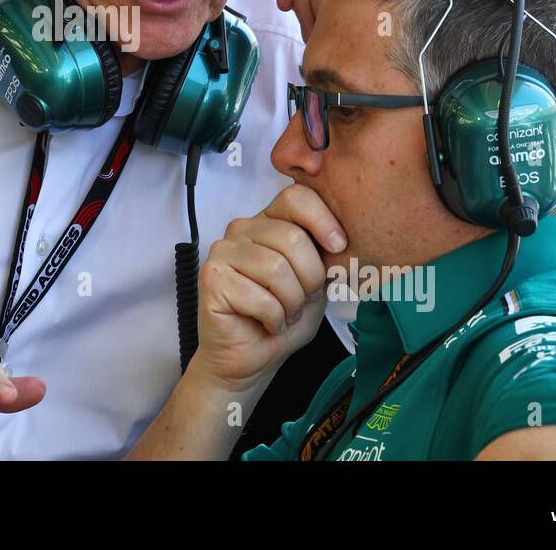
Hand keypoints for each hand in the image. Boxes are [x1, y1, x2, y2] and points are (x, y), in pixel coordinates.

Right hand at [185, 184, 346, 393]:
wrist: (251, 358)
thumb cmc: (283, 317)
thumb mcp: (316, 283)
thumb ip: (325, 257)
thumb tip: (343, 244)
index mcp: (270, 221)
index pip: (296, 197)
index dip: (322, 220)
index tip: (339, 247)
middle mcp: (242, 229)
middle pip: (291, 237)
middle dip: (310, 278)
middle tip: (303, 300)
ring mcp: (222, 251)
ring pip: (275, 268)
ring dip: (291, 302)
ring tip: (285, 313)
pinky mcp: (211, 278)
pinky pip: (257, 296)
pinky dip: (273, 318)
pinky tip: (268, 323)